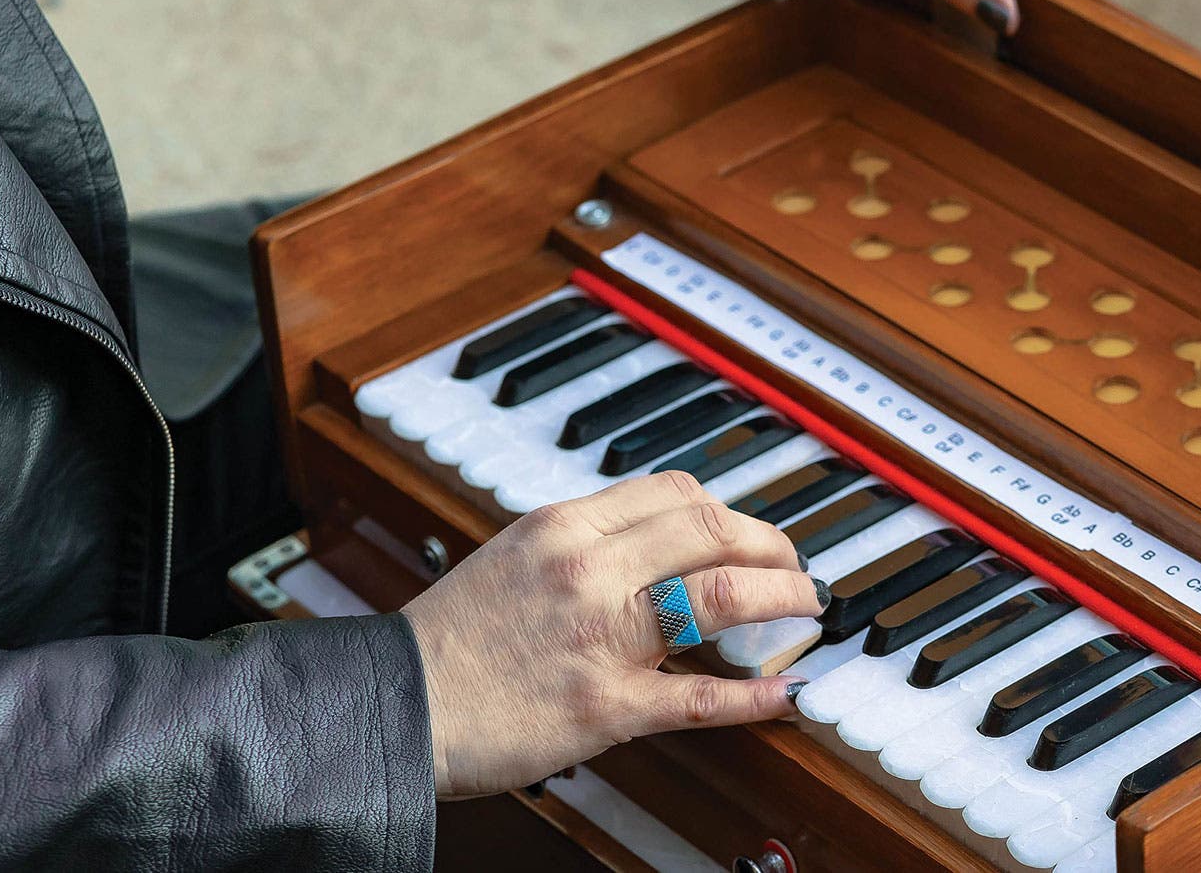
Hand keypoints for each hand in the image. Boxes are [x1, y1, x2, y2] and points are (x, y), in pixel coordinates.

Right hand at [402, 471, 822, 797]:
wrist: (395, 705)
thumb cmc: (452, 640)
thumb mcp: (516, 557)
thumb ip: (585, 543)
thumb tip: (654, 539)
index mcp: (565, 526)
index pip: (675, 493)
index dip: (729, 510)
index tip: (748, 531)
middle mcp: (589, 570)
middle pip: (711, 531)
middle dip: (771, 545)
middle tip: (794, 567)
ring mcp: (602, 637)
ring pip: (720, 595)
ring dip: (781, 598)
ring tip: (806, 609)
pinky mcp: (606, 707)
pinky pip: (700, 696)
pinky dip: (755, 694)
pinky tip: (788, 693)